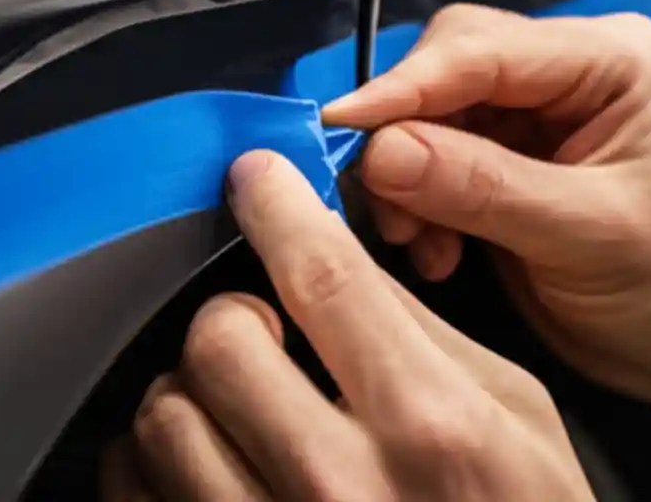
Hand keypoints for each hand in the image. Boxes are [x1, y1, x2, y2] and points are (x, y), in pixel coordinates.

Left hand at [101, 151, 594, 500]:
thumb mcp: (518, 419)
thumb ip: (427, 335)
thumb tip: (341, 256)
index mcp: (430, 427)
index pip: (324, 277)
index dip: (276, 206)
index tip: (256, 180)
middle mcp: (341, 487)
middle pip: (220, 340)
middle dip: (236, 318)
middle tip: (264, 335)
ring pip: (163, 417)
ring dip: (192, 394)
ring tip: (237, 411)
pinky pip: (133, 493)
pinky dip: (154, 465)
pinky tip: (208, 464)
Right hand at [323, 5, 650, 401]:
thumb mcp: (586, 234)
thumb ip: (482, 188)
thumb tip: (381, 152)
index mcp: (610, 61)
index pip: (484, 48)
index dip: (406, 86)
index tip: (341, 124)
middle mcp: (564, 72)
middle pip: (445, 69)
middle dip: (400, 132)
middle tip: (377, 198)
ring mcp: (530, 115)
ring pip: (425, 115)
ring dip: (401, 177)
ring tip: (415, 240)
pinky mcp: (499, 159)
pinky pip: (426, 160)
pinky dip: (413, 204)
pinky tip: (434, 251)